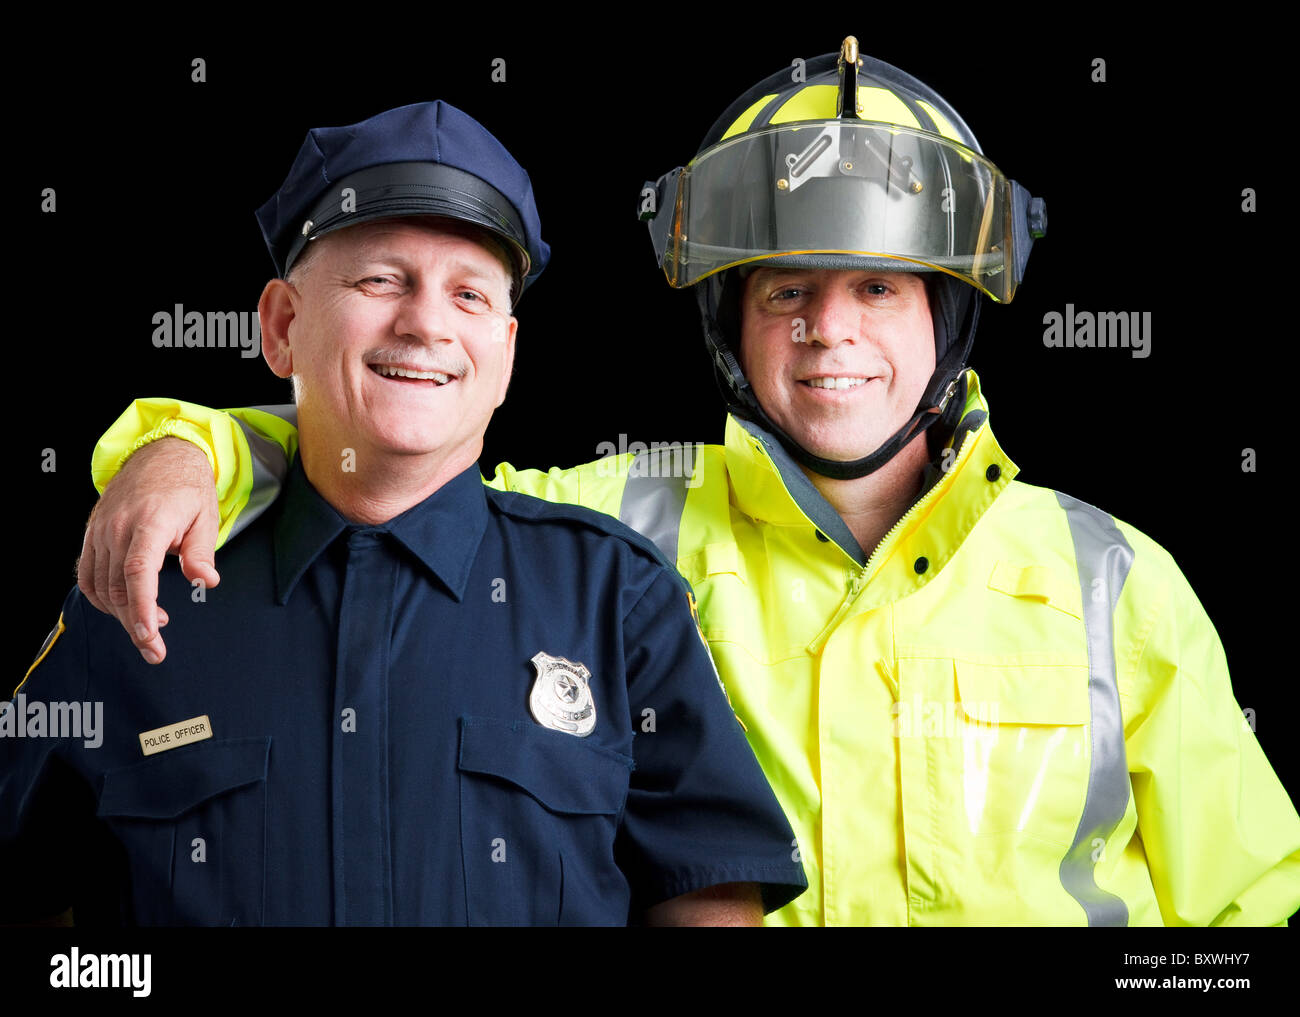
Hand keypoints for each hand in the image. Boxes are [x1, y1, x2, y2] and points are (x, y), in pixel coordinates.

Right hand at [77, 438, 220, 663]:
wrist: (160, 455)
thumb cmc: (187, 488)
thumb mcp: (206, 517)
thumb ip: (201, 552)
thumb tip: (205, 582)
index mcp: (150, 522)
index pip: (138, 572)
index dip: (141, 607)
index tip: (148, 635)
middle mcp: (118, 527)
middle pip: (119, 587)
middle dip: (135, 624)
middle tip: (155, 649)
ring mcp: (100, 531)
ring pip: (100, 586)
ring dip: (121, 614)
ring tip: (151, 624)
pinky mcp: (91, 534)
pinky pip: (87, 575)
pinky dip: (102, 598)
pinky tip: (124, 607)